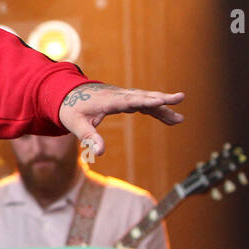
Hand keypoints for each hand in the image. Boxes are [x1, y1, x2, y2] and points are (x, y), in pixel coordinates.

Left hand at [59, 83, 183, 156]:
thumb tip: (99, 153)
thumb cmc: (71, 110)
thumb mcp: (76, 125)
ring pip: (146, 99)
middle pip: (143, 96)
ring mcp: (122, 96)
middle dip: (162, 99)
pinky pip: (143, 103)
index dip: (145, 100)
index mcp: (108, 100)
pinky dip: (155, 108)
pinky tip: (168, 117)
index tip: (161, 100)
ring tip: (179, 119)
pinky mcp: (124, 99)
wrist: (67, 94)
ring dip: (162, 106)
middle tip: (181, 98)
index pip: (129, 100)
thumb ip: (89, 138)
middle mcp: (118, 95)